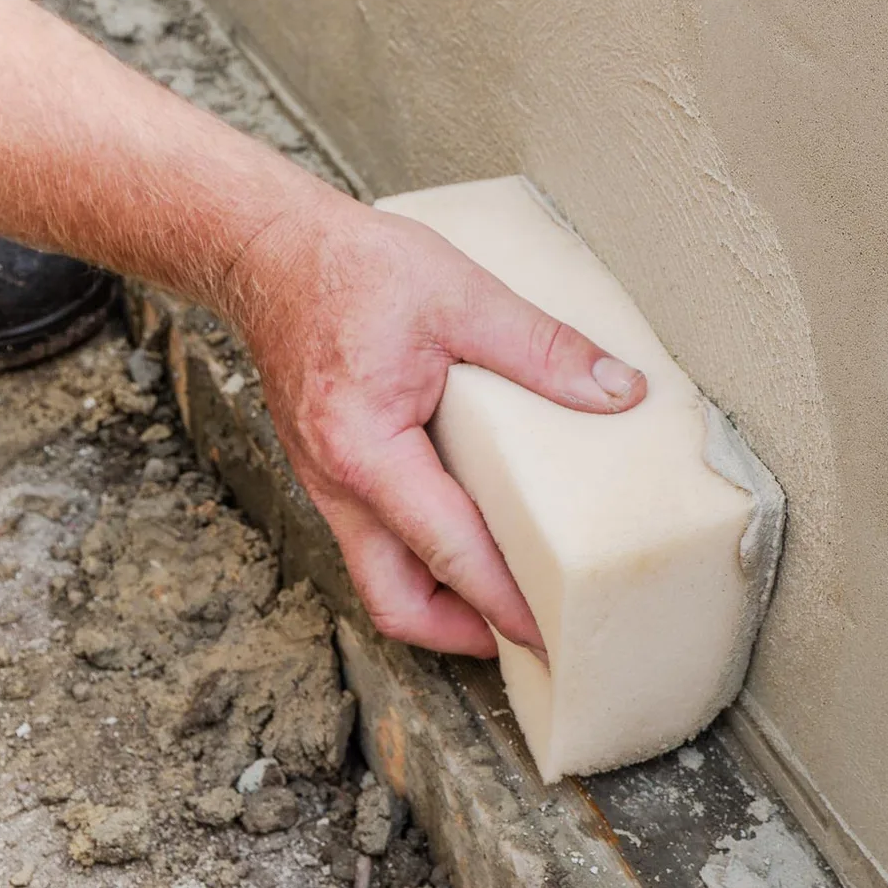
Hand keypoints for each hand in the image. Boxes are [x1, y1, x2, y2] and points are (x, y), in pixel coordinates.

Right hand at [228, 193, 645, 655]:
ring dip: (444, 599)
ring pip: (381, 576)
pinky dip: (424, 557)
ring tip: (512, 598)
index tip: (549, 632)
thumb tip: (618, 390)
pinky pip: (376, 538)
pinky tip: (473, 536)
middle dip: (463, 633)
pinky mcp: (334, 469)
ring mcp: (327, 482)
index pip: (444, 549)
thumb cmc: (351, 268)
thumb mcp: (461, 293)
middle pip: (394, 598)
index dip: (500, 599)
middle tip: (534, 636)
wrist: (269, 251)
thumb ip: (542, 347)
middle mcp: (336, 482)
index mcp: (365, 450)